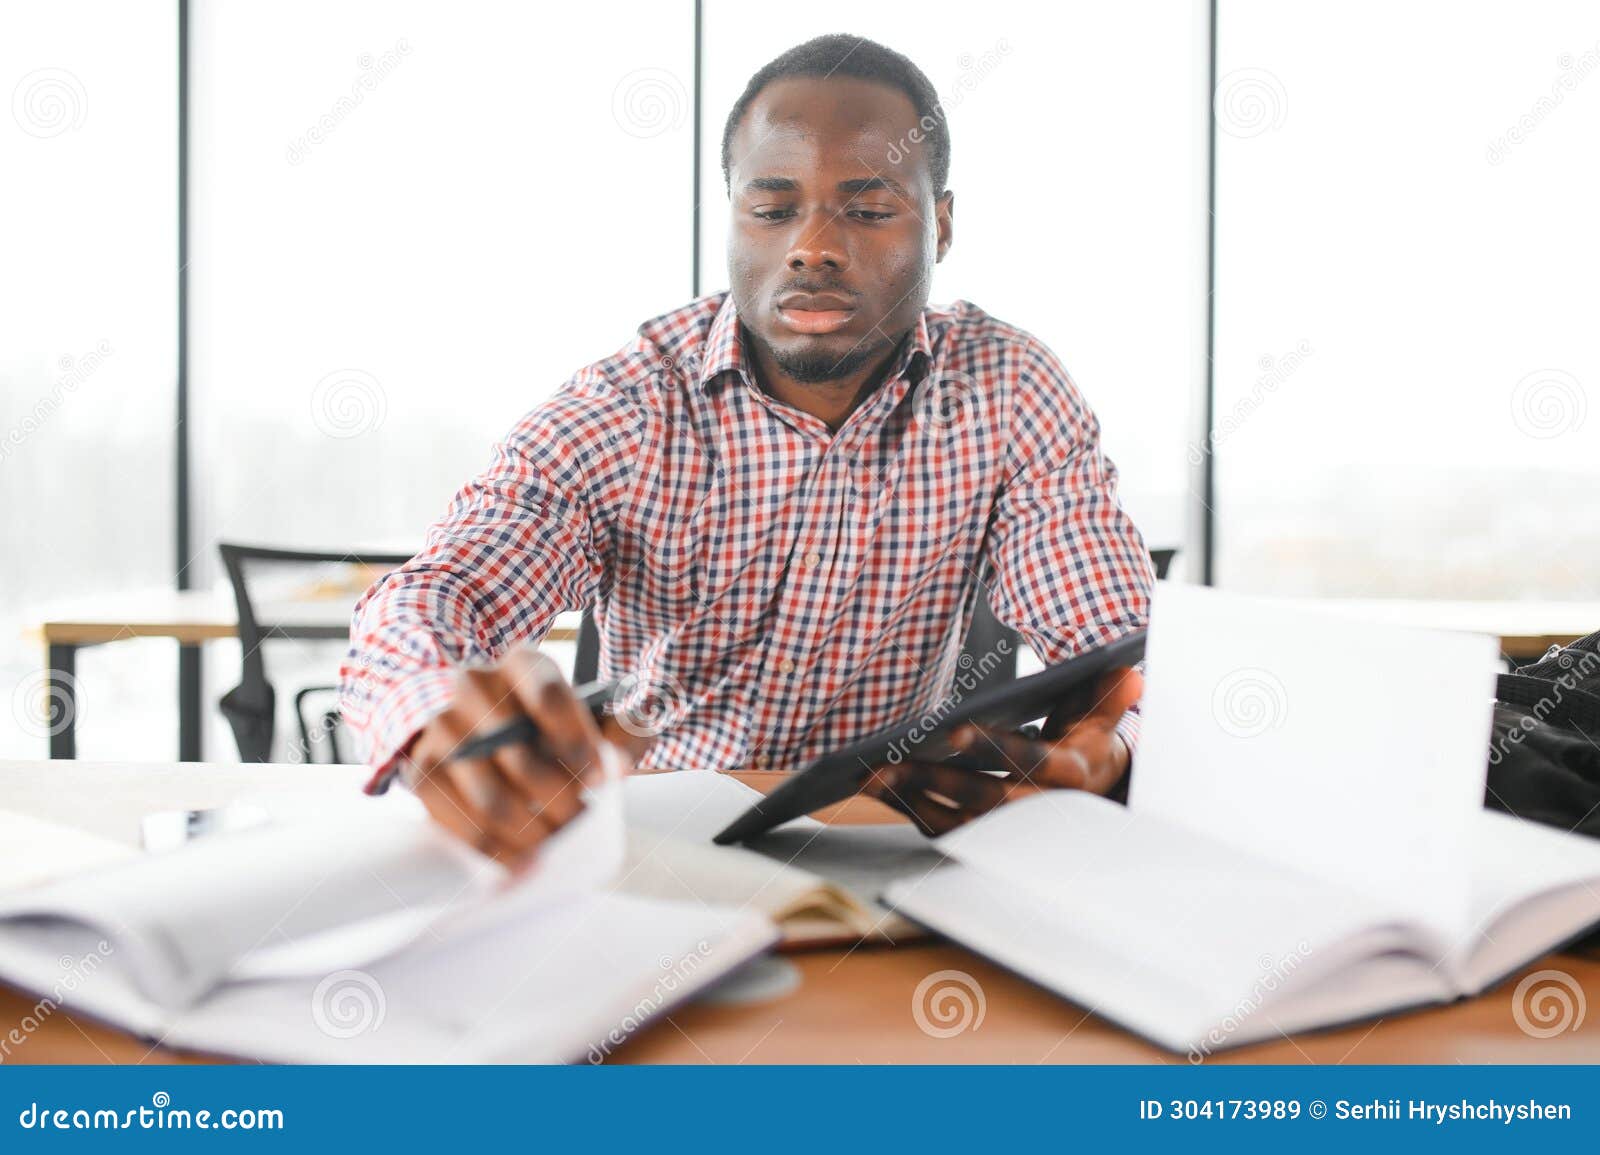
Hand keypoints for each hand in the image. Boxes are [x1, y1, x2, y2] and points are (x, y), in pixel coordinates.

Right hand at [399, 650, 633, 866]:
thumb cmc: (555, 727)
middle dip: (559, 798)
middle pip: (519, 754)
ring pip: (491, 797)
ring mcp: (441, 727)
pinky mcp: (422, 769)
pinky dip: (496, 850)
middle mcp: (473, 684)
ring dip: (531, 831)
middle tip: (580, 819)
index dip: (578, 741)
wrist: (491, 734)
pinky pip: (458, 821)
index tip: (598, 777)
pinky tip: (524, 862)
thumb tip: (619, 760)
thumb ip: (624, 730)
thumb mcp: (596, 718)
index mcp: (522, 662)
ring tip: (556, 842)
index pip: (548, 696)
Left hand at [861, 666, 1142, 835]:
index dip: (994, 749)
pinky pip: (940, 828)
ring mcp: (1008, 830)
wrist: (1093, 794)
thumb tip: (1130, 675)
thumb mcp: (1102, 717)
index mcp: (1070, 775)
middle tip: (885, 762)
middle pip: (980, 799)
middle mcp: (1037, 809)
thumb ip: (1109, 695)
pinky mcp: (982, 838)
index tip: (956, 731)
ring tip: (865, 776)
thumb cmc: (1086, 740)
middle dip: (932, 781)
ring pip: (953, 821)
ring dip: (908, 800)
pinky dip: (907, 809)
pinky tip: (876, 787)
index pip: (1029, 763)